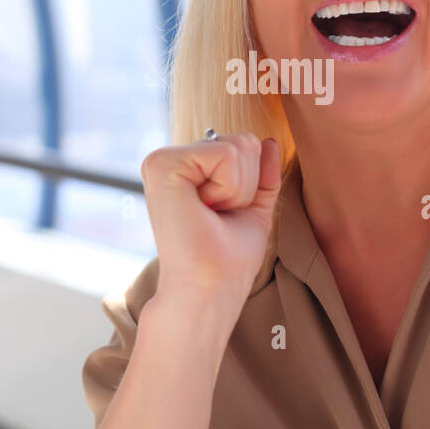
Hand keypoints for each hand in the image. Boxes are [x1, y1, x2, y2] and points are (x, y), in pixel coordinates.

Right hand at [140, 132, 281, 319]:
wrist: (208, 288)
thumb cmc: (227, 259)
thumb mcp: (252, 209)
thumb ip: (261, 174)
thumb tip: (268, 140)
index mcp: (186, 170)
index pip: (244, 145)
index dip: (251, 184)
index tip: (223, 215)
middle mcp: (169, 160)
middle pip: (244, 140)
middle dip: (247, 184)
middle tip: (217, 216)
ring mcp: (162, 160)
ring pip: (238, 146)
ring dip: (238, 190)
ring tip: (210, 215)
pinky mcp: (162, 164)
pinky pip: (225, 153)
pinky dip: (229, 187)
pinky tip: (203, 209)